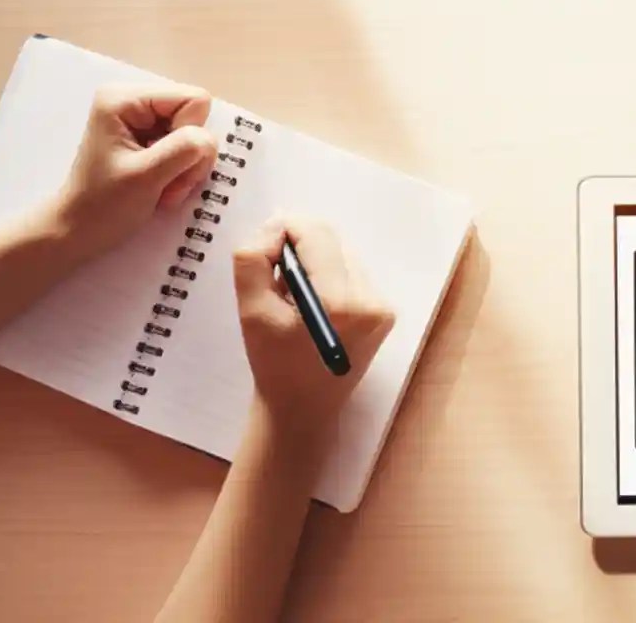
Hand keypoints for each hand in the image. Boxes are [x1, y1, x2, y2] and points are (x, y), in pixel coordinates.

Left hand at [53, 83, 217, 259]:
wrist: (78, 231)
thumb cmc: (103, 206)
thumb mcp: (146, 176)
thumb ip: (182, 150)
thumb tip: (208, 139)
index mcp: (125, 98)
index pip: (194, 100)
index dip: (191, 134)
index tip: (168, 163)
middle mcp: (134, 101)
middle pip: (196, 117)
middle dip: (189, 156)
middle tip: (167, 183)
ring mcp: (142, 120)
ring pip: (194, 137)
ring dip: (185, 169)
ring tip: (162, 189)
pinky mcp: (148, 139)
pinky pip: (186, 148)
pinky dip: (180, 173)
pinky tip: (162, 188)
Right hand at [232, 216, 395, 433]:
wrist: (303, 409)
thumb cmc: (274, 364)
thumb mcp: (250, 312)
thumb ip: (254, 260)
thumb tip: (274, 226)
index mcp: (339, 303)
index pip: (315, 234)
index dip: (284, 230)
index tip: (264, 253)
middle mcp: (370, 300)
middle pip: (331, 240)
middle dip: (298, 249)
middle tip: (275, 281)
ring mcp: (382, 306)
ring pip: (341, 254)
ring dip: (314, 264)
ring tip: (294, 300)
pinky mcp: (385, 311)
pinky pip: (352, 273)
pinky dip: (328, 278)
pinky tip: (314, 308)